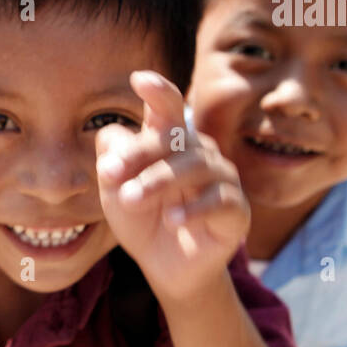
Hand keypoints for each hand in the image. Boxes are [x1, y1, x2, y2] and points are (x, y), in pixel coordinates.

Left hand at [95, 70, 249, 303]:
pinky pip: (219, 200)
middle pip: (176, 136)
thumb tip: (113, 134)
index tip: (139, 79)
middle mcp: (200, 152)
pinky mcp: (235, 209)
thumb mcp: (114, 191)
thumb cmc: (142, 219)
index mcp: (170, 141)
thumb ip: (111, 159)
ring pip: (196, 165)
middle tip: (110, 175)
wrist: (164, 266)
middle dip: (140, 153)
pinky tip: (173, 220)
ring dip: (158, 181)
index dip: (158, 91)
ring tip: (131, 200)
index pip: (168, 108)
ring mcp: (221, 178)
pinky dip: (194, 208)